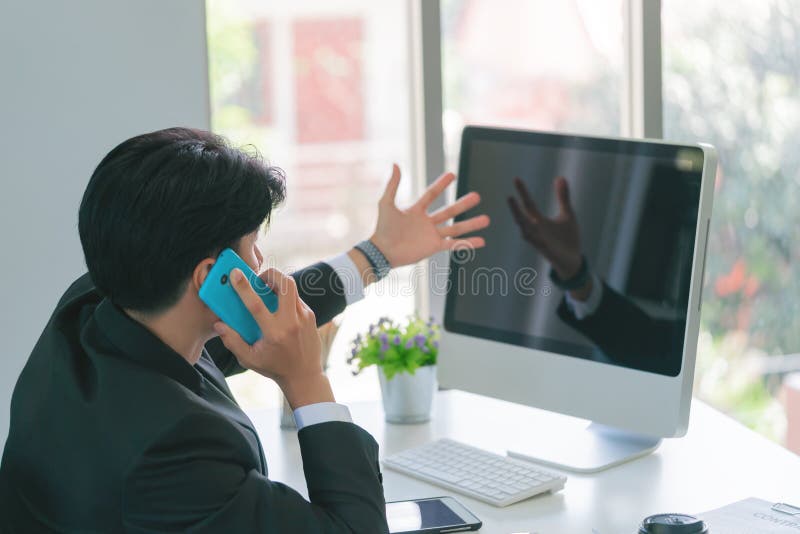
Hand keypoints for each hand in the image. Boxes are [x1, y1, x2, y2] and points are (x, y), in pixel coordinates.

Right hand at [212, 267, 332, 408]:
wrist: (305, 376)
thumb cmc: (275, 367)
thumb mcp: (250, 359)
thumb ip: (233, 341)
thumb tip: (219, 325)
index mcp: (274, 333)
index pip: (257, 305)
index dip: (244, 288)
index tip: (235, 274)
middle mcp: (291, 322)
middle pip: (286, 284)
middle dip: (271, 274)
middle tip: (259, 279)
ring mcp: (304, 318)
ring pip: (292, 289)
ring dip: (278, 285)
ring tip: (267, 290)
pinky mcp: (311, 317)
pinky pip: (297, 299)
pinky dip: (286, 297)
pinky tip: (278, 307)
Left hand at [369, 164, 489, 266]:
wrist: (382, 251)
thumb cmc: (382, 228)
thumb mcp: (386, 203)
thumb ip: (393, 185)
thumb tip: (396, 165)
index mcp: (416, 210)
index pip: (432, 194)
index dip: (441, 184)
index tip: (452, 174)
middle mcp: (426, 222)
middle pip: (449, 211)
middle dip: (463, 204)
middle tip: (477, 196)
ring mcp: (431, 235)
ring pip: (455, 228)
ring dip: (471, 224)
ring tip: (486, 219)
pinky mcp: (434, 247)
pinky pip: (453, 244)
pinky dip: (467, 243)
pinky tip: (481, 241)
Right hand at [508, 176, 581, 278]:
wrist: (574, 259)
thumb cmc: (568, 237)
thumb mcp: (567, 214)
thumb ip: (562, 197)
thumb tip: (560, 177)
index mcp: (539, 221)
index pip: (528, 204)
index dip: (522, 192)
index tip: (516, 179)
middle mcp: (535, 230)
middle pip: (522, 217)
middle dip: (515, 208)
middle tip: (509, 196)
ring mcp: (539, 240)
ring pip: (525, 231)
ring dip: (521, 222)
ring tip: (517, 214)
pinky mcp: (545, 250)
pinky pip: (537, 243)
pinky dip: (533, 237)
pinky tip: (528, 230)